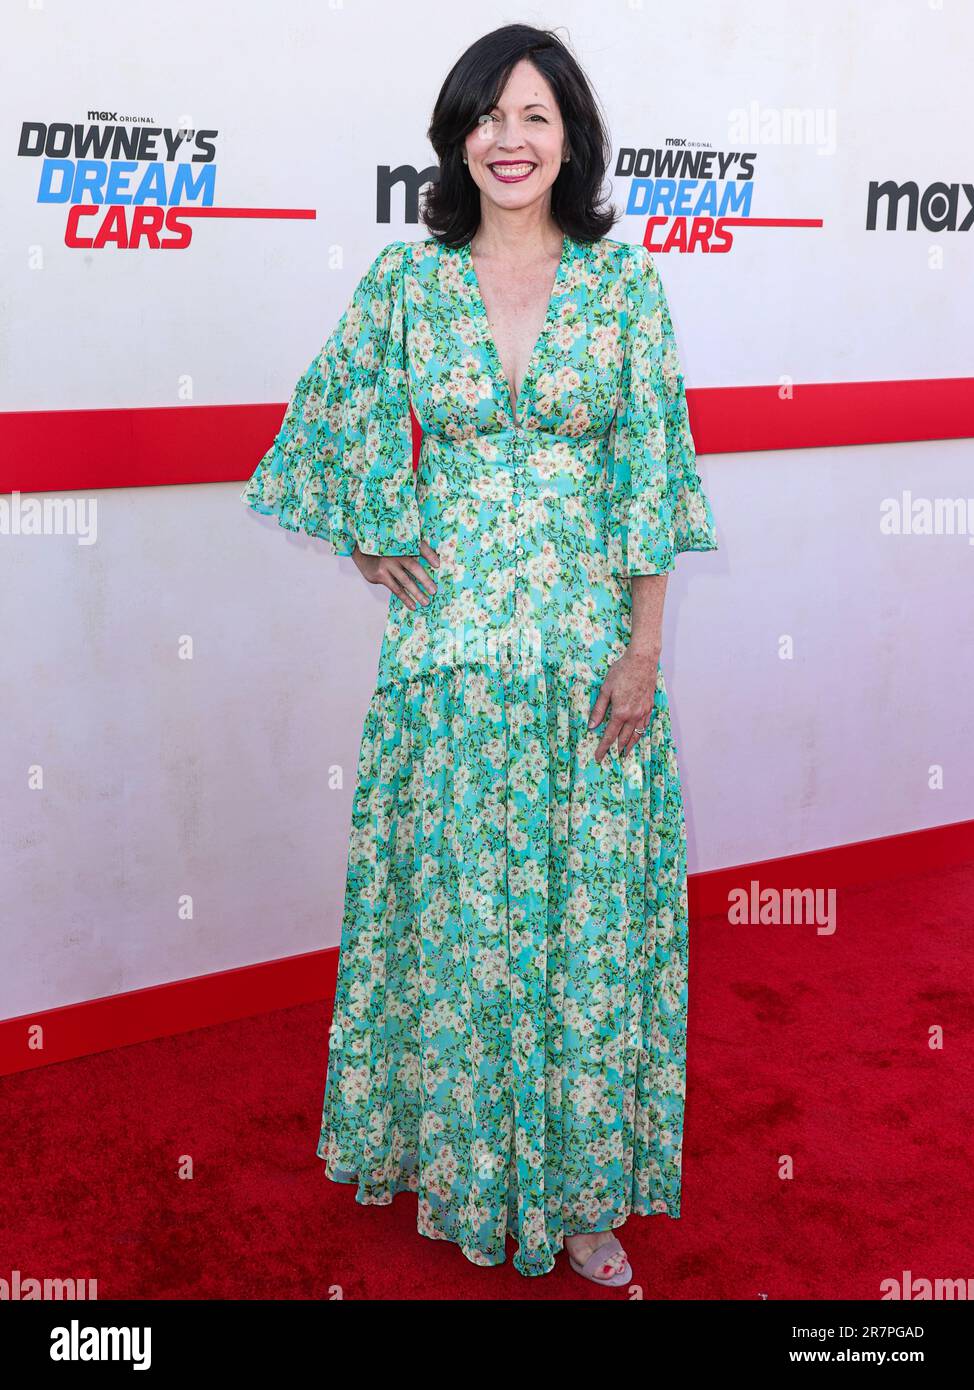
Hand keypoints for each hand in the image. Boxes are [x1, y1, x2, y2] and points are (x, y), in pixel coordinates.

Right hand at [352, 538, 439, 609]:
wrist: (362, 552)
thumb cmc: (385, 551)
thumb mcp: (397, 547)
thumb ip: (412, 551)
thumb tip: (434, 564)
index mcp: (402, 544)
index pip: (419, 547)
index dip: (430, 555)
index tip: (438, 565)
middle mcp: (395, 553)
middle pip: (414, 566)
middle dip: (425, 579)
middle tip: (434, 590)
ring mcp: (387, 564)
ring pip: (405, 581)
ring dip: (417, 593)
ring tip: (425, 602)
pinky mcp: (380, 574)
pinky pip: (396, 589)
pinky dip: (405, 598)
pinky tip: (412, 605)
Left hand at [588, 643, 659, 762]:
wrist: (642, 660)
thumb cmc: (622, 672)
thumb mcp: (605, 689)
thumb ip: (599, 710)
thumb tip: (592, 726)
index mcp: (620, 712)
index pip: (609, 736)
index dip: (603, 748)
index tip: (598, 757)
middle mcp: (633, 716)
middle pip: (624, 738)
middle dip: (617, 749)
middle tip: (613, 758)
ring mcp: (643, 712)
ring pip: (637, 734)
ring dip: (631, 745)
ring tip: (626, 753)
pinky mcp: (650, 706)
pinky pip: (645, 725)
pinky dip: (640, 733)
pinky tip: (638, 734)